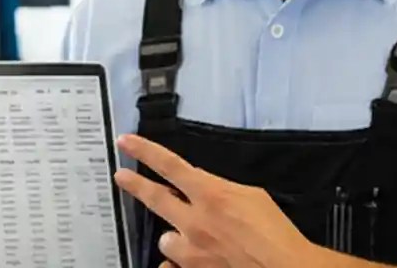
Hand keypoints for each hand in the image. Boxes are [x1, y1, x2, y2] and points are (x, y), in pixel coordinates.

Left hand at [114, 134, 318, 267]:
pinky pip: (173, 267)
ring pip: (165, 239)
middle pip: (154, 198)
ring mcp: (191, 251)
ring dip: (175, 236)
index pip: (169, 165)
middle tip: (121, 176)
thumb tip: (207, 193)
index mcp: (210, 194)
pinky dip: (179, 265)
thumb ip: (222, 192)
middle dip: (134, 184)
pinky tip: (191, 262)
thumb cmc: (275, 232)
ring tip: (191, 238)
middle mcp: (194, 221)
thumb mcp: (252, 197)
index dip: (144, 151)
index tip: (125, 142)